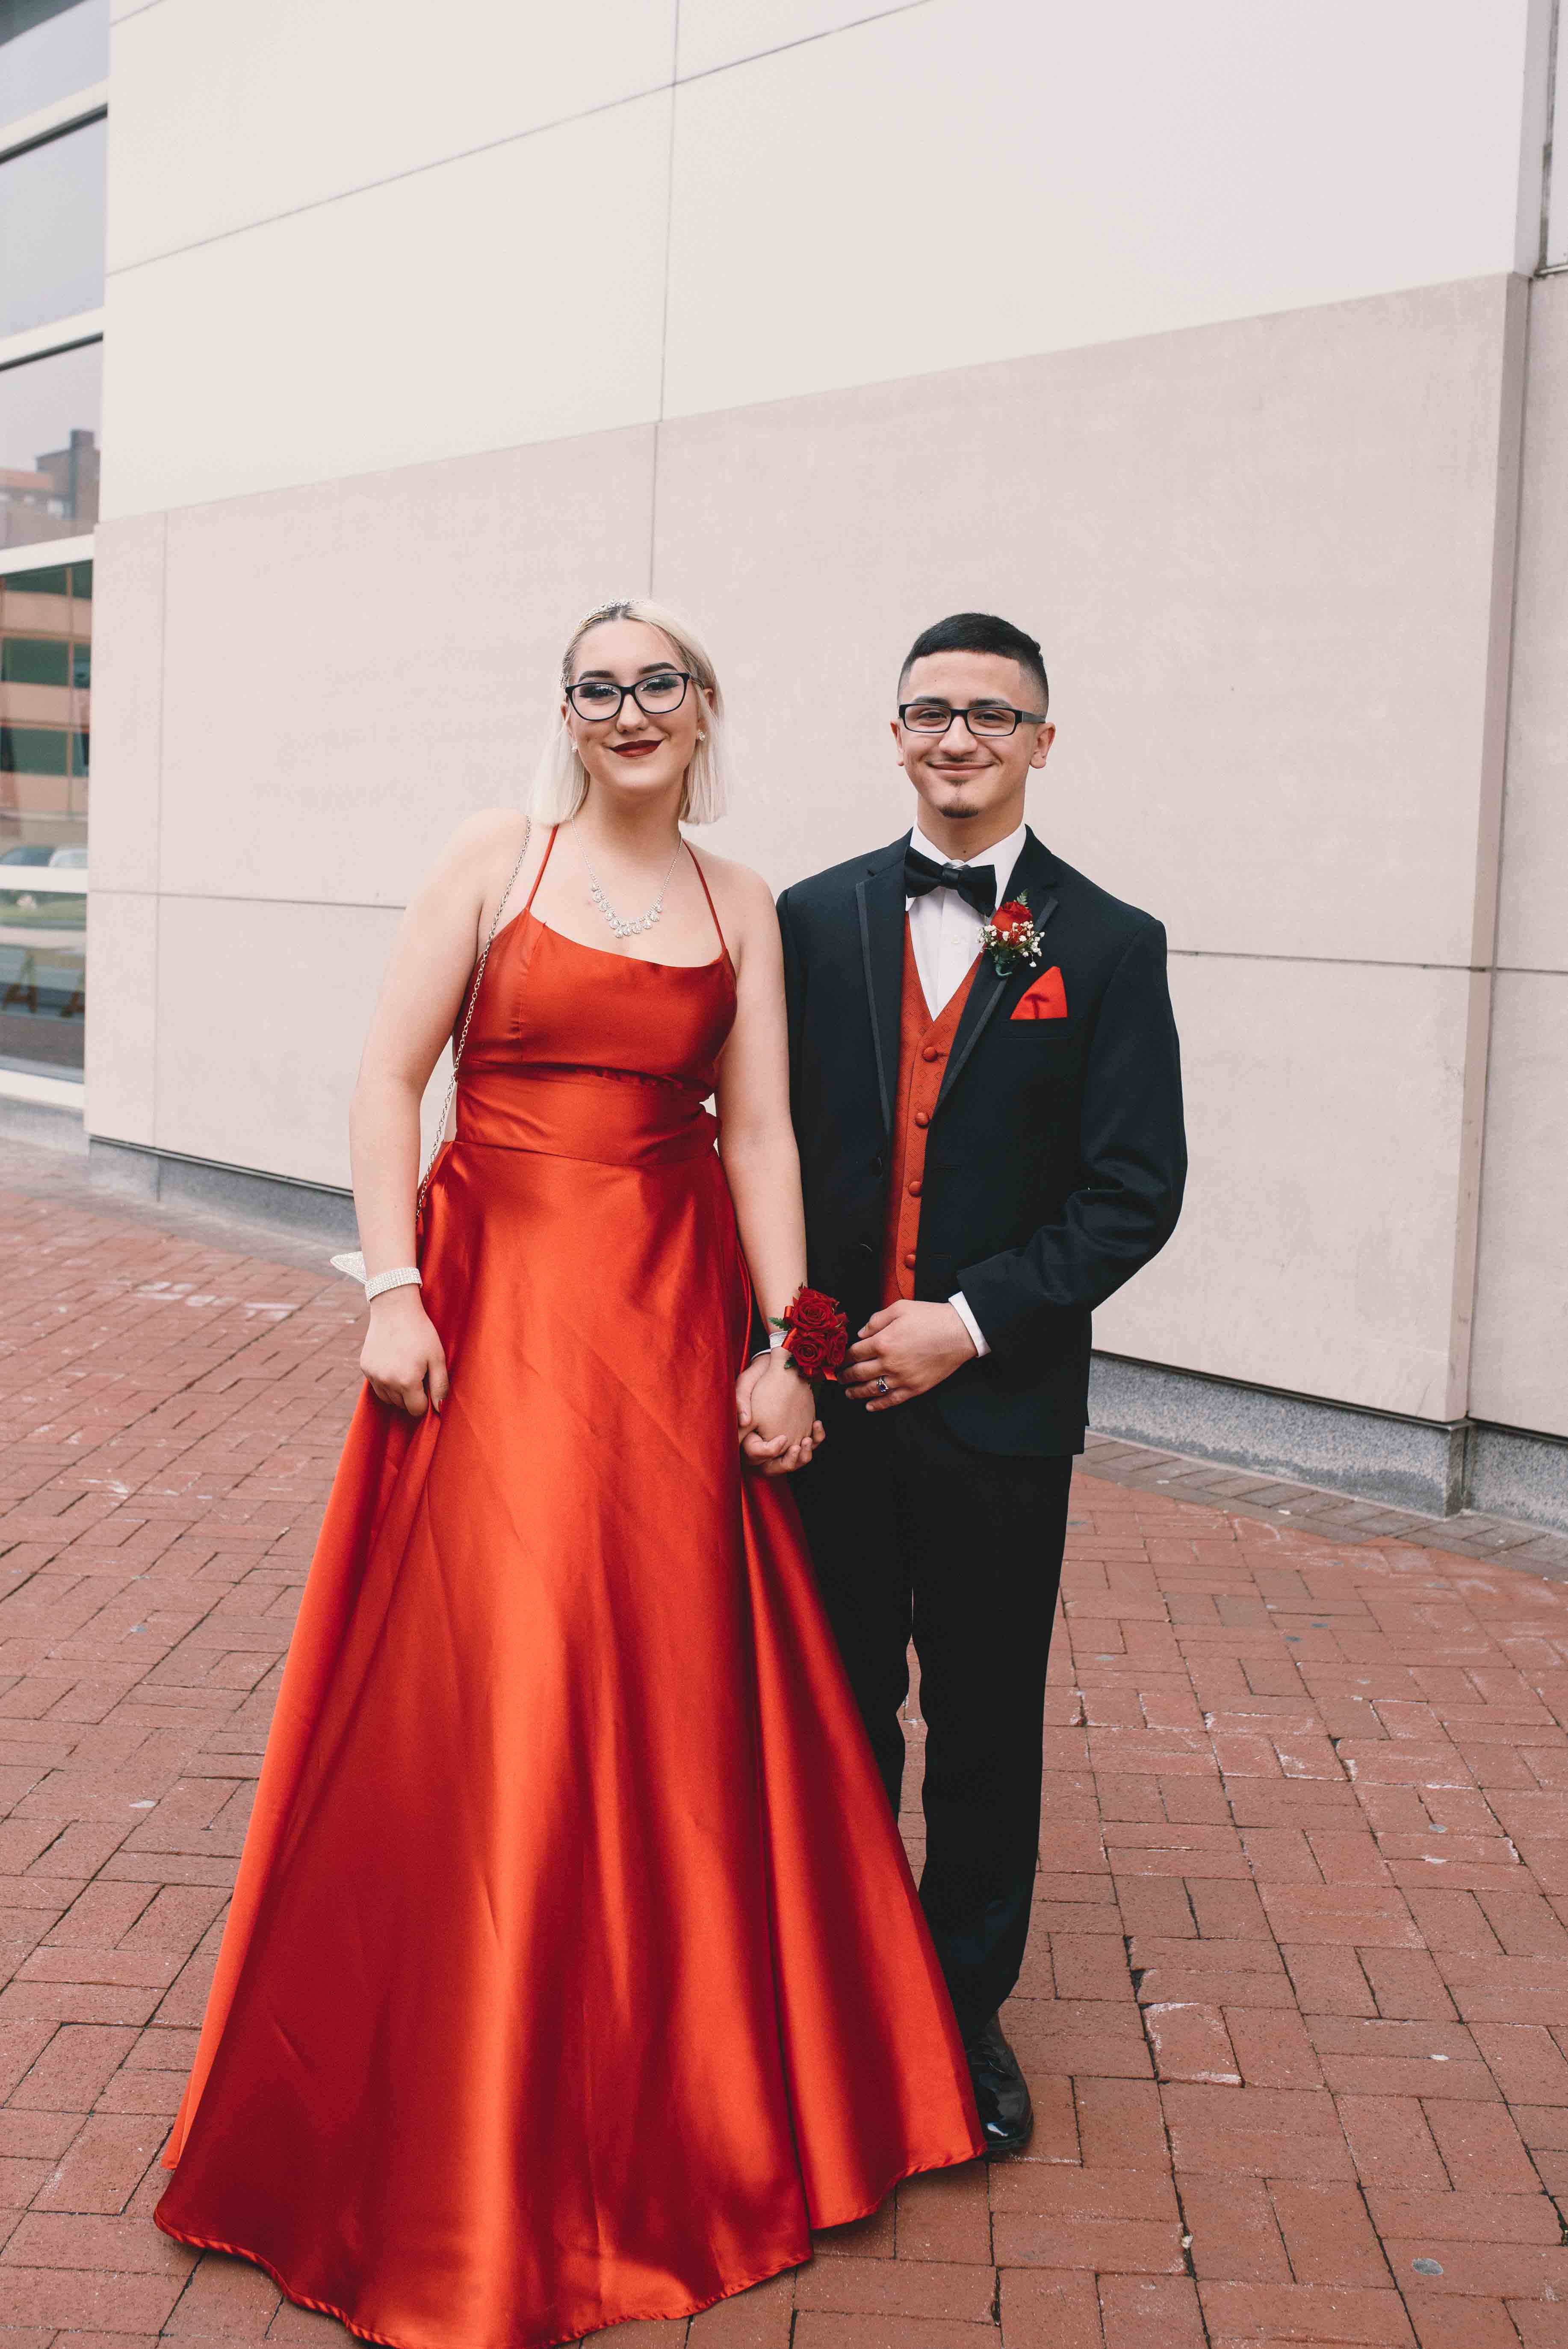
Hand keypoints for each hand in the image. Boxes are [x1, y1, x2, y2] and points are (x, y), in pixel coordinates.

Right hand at [360, 1287, 448, 1416]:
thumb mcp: (437, 1357)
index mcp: (407, 1382)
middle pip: (401, 1405)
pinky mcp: (365, 1368)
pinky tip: (393, 1364)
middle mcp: (387, 1382)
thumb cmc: (421, 1333)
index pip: (416, 1409)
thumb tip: (439, 1410)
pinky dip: (386, 1382)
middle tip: (418, 1372)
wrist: (395, 1309)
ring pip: (388, 1399)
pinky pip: (377, 1386)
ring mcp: (373, 1375)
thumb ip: (440, 1386)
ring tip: (406, 1368)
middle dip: (412, 1395)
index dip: (425, 1400)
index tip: (427, 1383)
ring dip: (398, 1391)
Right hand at [736, 1351, 824, 1475]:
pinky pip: (811, 1444)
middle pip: (774, 1468)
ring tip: (808, 1440)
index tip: (781, 1438)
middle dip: (788, 1463)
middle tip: (796, 1448)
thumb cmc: (758, 1376)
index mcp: (747, 1435)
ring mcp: (784, 1438)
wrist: (778, 1367)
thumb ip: (741, 1401)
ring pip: (795, 1461)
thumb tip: (744, 1421)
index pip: (753, 1456)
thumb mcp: (745, 1383)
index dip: (766, 1452)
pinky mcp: (799, 1431)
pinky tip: (817, 1423)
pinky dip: (817, 1439)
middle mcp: (765, 1441)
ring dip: (803, 1456)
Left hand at [842, 1299, 976, 1411]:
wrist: (959, 1332)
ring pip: (872, 1389)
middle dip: (845, 1376)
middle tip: (839, 1378)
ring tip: (848, 1393)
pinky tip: (869, 1406)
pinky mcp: (915, 1388)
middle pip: (858, 1373)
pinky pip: (892, 1400)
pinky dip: (878, 1405)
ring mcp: (902, 1378)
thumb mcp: (899, 1308)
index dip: (843, 1357)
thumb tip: (861, 1333)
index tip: (839, 1360)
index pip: (854, 1353)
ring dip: (856, 1392)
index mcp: (883, 1342)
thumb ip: (876, 1320)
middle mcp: (889, 1363)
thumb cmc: (930, 1317)